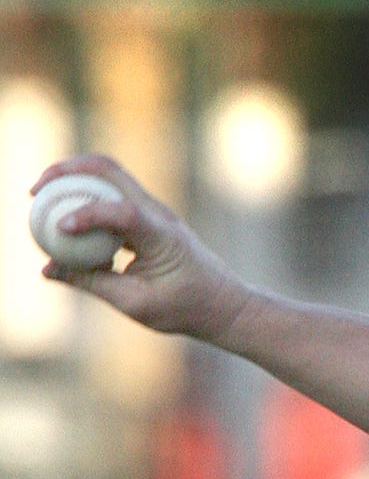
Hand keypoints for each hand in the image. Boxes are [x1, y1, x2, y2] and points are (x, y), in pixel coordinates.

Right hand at [32, 154, 253, 341]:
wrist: (222, 303)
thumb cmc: (184, 306)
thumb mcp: (134, 302)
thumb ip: (91, 282)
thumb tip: (48, 268)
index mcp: (162, 236)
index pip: (124, 212)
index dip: (88, 214)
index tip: (58, 228)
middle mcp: (159, 214)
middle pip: (111, 172)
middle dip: (68, 171)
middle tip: (35, 190)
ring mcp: (155, 212)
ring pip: (111, 178)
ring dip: (75, 180)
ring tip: (42, 199)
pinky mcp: (149, 218)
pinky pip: (113, 198)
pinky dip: (87, 201)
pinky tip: (66, 225)